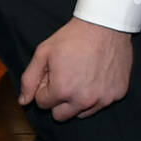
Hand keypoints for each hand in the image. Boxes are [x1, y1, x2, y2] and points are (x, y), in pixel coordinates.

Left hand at [18, 17, 133, 121]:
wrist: (105, 24)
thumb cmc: (73, 36)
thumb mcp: (44, 52)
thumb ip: (30, 79)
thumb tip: (23, 101)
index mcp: (63, 90)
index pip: (43, 104)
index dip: (44, 88)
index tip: (52, 74)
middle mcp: (83, 100)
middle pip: (60, 115)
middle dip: (58, 100)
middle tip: (64, 78)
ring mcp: (102, 99)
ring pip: (81, 113)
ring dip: (77, 100)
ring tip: (81, 76)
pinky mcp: (117, 94)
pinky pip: (101, 104)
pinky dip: (96, 95)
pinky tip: (96, 75)